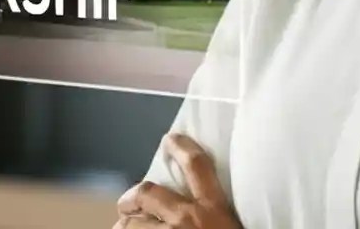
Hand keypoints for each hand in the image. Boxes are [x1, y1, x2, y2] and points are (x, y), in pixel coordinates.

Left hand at [114, 133, 241, 228]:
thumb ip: (220, 213)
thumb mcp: (235, 223)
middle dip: (132, 196)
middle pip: (148, 192)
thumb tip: (211, 208)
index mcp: (215, 210)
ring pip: (132, 224)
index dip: (181, 147)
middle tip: (126, 203)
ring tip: (123, 227)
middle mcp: (187, 219)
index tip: (170, 139)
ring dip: (126, 225)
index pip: (196, 165)